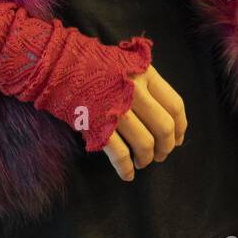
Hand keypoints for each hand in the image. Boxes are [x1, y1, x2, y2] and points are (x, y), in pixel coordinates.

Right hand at [99, 64, 187, 181]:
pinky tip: (127, 174)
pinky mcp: (98, 125)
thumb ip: (146, 83)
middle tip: (160, 155)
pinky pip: (120, 154)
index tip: (178, 140)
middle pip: (164, 128)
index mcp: (145, 74)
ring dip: (146, 158)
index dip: (180, 127)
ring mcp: (116, 109)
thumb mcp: (127, 63)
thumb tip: (167, 115)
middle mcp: (135, 91)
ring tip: (142, 162)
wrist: (57, 64)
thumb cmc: (92, 63)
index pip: (175, 106)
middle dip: (165, 147)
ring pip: (144, 144)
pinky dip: (126, 168)